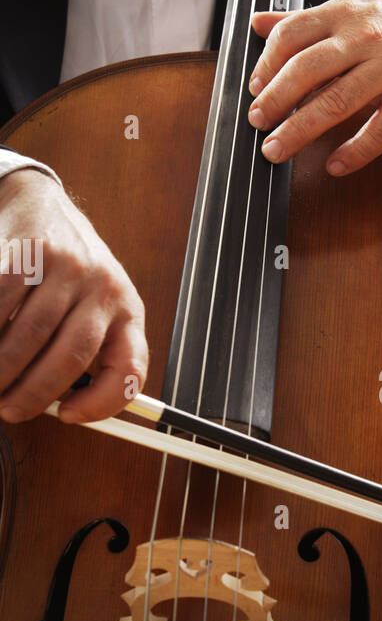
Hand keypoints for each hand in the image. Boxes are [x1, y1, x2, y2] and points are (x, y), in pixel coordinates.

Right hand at [0, 169, 147, 424]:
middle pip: (71, 355)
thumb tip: (57, 407)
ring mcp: (68, 267)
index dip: (103, 402)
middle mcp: (104, 287)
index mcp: (128, 310)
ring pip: (32, 333)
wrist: (41, 204)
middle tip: (8, 410)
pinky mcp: (30, 252)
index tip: (68, 415)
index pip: (130, 366)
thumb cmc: (67, 274)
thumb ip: (87, 352)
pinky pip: (2, 301)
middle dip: (33, 393)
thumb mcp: (93, 307)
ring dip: (3, 368)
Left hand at [246, 0, 381, 175]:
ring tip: (276, 150)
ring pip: (336, 102)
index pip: (292, 34)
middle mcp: (366, 37)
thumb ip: (308, 18)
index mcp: (347, 11)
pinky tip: (335, 166)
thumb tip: (258, 22)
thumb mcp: (359, 2)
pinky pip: (380, 130)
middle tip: (256, 124)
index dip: (267, 64)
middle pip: (307, 71)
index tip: (254, 88)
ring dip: (300, 130)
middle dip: (275, 101)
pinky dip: (355, 152)